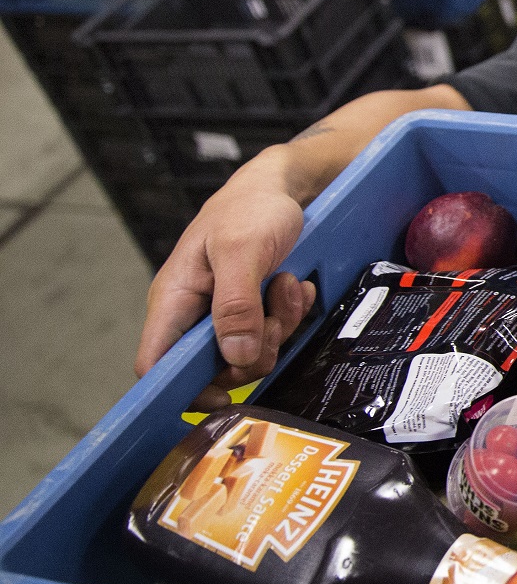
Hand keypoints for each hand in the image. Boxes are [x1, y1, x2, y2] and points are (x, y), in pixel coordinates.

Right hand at [137, 159, 316, 407]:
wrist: (281, 188)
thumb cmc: (251, 209)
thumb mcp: (243, 251)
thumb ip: (235, 304)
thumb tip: (233, 356)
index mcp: (173, 300)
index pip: (155, 365)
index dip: (183, 390)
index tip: (225, 396)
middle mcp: (194, 313)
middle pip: (216, 368)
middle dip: (256, 350)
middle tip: (275, 316)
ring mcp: (223, 313)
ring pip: (251, 352)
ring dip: (280, 325)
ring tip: (285, 285)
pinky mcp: (251, 310)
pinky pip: (272, 333)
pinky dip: (290, 314)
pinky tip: (294, 286)